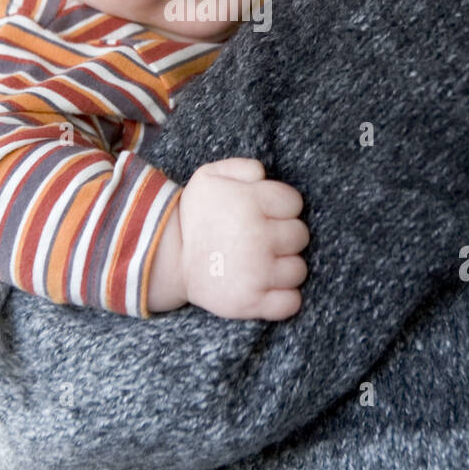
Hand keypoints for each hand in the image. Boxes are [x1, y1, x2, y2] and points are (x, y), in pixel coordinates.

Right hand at [178, 158, 308, 319]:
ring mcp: (257, 273)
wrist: (168, 259)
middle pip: (300, 236)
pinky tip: (268, 288)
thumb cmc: (195, 217)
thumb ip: (242, 167)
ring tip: (263, 264)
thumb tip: (264, 174)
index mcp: (251, 203)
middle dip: (284, 237)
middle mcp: (258, 237)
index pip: (294, 203)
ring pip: (299, 270)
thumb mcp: (208, 176)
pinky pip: (291, 303)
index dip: (281, 207)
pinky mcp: (252, 302)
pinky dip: (285, 299)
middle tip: (262, 240)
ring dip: (285, 267)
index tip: (266, 214)